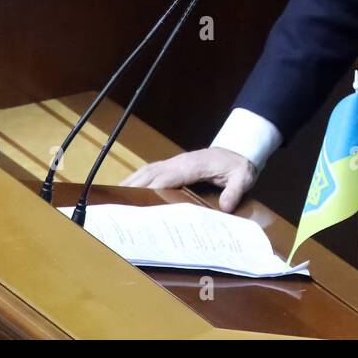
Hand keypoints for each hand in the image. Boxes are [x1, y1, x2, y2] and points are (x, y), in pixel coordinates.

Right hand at [120, 147, 258, 212]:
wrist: (239, 150)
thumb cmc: (238, 165)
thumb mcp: (243, 177)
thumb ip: (235, 190)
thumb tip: (226, 206)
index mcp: (192, 165)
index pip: (167, 177)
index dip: (151, 189)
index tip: (137, 203)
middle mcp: (178, 162)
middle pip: (150, 174)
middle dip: (133, 188)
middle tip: (117, 205)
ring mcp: (174, 162)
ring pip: (147, 171)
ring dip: (131, 184)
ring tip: (115, 200)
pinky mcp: (173, 165)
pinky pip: (151, 171)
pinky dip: (137, 180)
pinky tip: (128, 191)